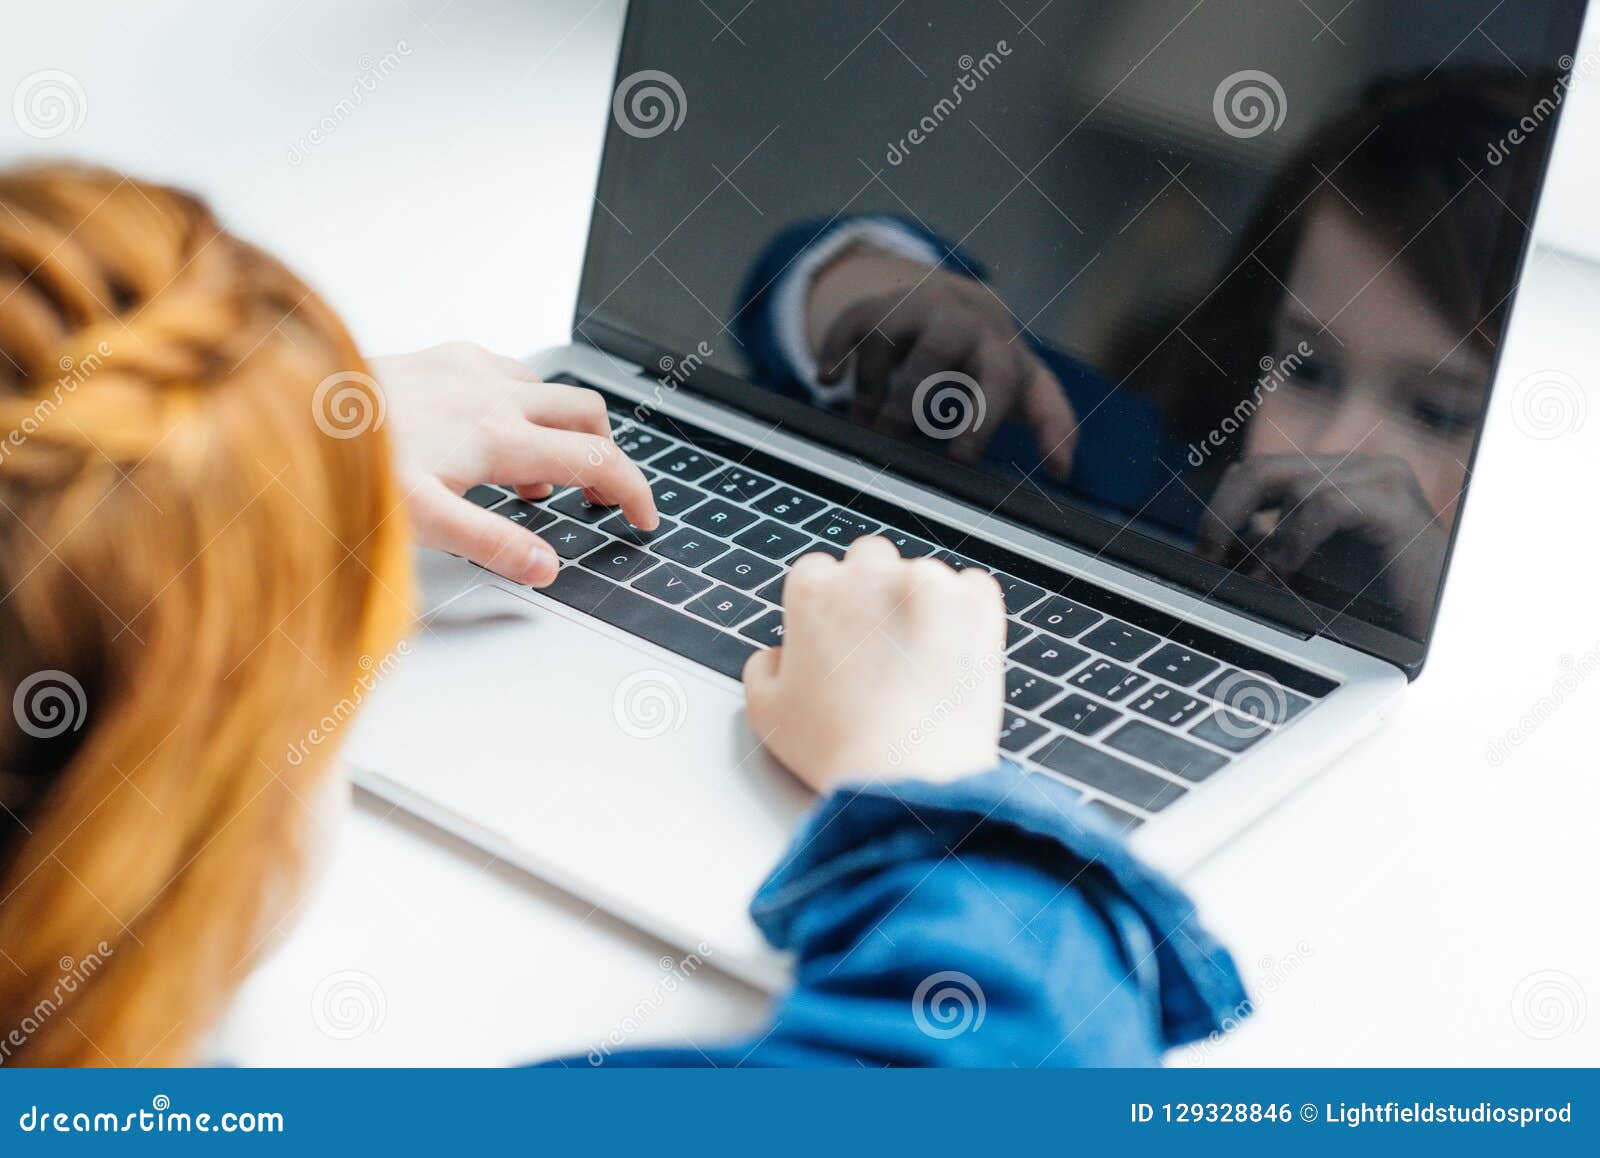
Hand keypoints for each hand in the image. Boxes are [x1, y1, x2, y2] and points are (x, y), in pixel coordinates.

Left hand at [371, 343, 656, 586]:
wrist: (292, 406)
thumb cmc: (349, 463)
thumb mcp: (421, 519)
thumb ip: (491, 543)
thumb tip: (545, 566)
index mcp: (499, 436)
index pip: (596, 460)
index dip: (632, 491)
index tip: (643, 517)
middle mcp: (494, 394)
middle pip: (588, 415)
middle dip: (606, 455)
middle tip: (595, 497)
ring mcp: (470, 369)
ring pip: (551, 391)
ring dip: (563, 431)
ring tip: (536, 479)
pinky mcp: (445, 355)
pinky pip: (510, 372)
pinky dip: (523, 404)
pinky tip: (492, 432)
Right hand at [742, 537, 1006, 792]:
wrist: (910, 774)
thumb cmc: (838, 748)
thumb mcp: (766, 712)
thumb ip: (763, 667)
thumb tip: (778, 654)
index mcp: (814, 591)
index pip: (818, 572)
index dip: (829, 608)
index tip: (841, 636)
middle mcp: (869, 573)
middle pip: (870, 559)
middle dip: (873, 590)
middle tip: (881, 644)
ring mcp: (927, 582)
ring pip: (922, 576)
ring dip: (921, 604)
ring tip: (922, 662)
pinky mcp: (976, 600)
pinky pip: (973, 588)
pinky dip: (966, 613)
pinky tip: (953, 652)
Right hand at [810, 254, 1078, 477]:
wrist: (957, 302)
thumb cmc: (991, 360)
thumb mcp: (1027, 385)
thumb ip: (1052, 422)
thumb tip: (1064, 471)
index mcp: (999, 348)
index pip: (997, 379)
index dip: (980, 418)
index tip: (959, 459)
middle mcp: (959, 322)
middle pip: (934, 354)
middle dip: (909, 404)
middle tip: (892, 443)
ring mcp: (914, 308)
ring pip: (886, 337)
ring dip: (871, 387)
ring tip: (866, 424)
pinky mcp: (876, 304)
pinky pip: (850, 321)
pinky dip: (834, 350)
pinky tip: (828, 380)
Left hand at [1195, 453, 1446, 632]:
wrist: (1444, 629)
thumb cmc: (1378, 609)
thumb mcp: (1305, 577)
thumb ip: (1263, 559)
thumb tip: (1208, 560)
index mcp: (1332, 479)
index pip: (1254, 475)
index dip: (1218, 514)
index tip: (1200, 561)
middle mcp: (1355, 469)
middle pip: (1258, 470)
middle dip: (1220, 518)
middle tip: (1206, 565)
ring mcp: (1379, 479)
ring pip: (1287, 485)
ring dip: (1257, 541)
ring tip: (1251, 586)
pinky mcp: (1396, 504)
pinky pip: (1325, 506)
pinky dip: (1291, 545)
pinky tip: (1281, 579)